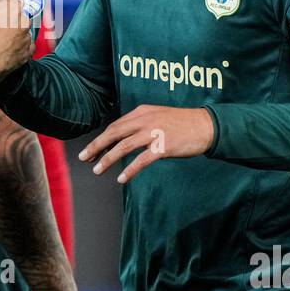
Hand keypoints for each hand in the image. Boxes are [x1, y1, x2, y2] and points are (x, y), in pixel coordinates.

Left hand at [78, 104, 213, 183]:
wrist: (206, 125)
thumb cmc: (182, 124)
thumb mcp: (158, 117)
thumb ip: (141, 124)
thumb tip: (123, 137)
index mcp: (142, 112)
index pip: (115, 126)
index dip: (101, 139)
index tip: (91, 151)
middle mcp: (145, 120)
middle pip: (114, 133)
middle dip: (96, 146)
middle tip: (83, 158)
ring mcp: (154, 133)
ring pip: (124, 146)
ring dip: (108, 159)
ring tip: (97, 170)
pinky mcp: (164, 146)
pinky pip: (142, 160)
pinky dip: (130, 170)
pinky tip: (121, 178)